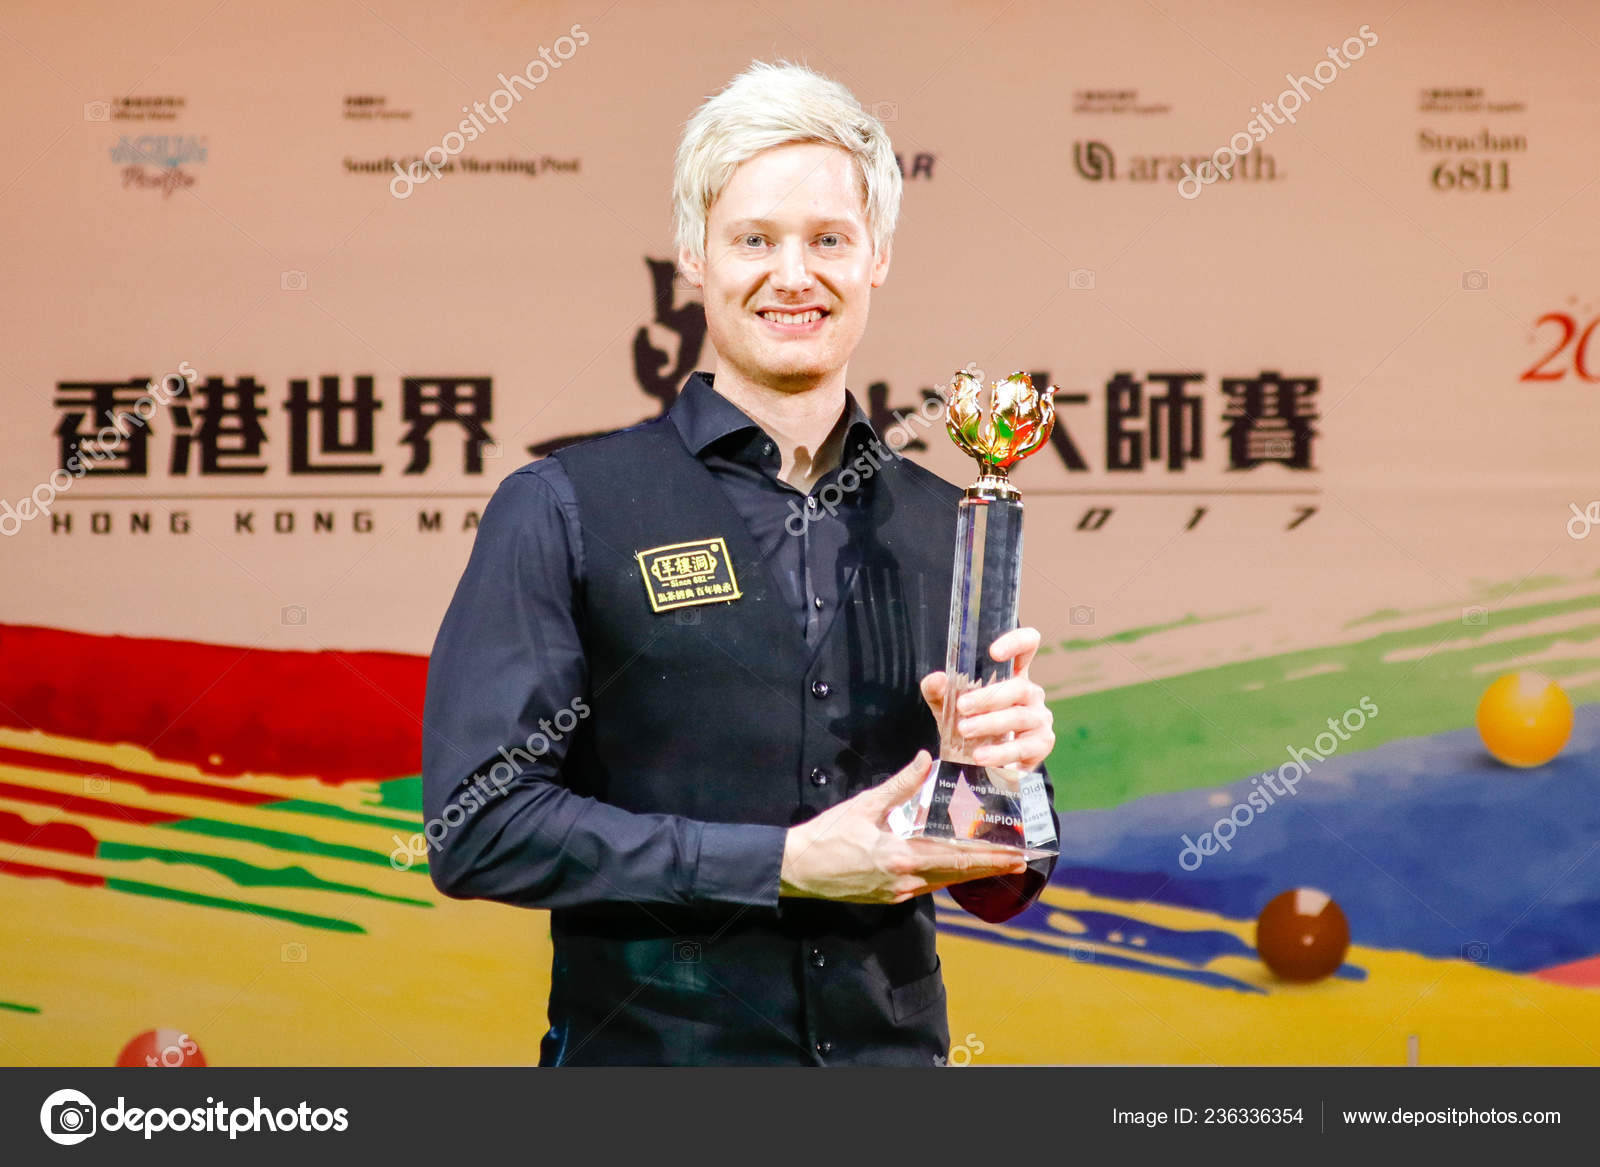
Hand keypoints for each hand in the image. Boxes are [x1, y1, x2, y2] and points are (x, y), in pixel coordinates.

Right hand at [779, 750, 1027, 902]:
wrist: (796, 869)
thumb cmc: (826, 836)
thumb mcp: (864, 806)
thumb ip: (900, 784)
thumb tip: (925, 759)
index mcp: (902, 857)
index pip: (956, 859)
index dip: (989, 858)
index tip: (1015, 855)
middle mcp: (905, 880)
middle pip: (957, 875)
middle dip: (990, 867)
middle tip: (1020, 861)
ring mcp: (897, 892)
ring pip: (943, 882)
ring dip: (970, 872)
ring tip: (996, 863)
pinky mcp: (888, 896)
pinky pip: (926, 885)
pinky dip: (946, 875)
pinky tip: (954, 866)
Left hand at [920, 626, 1054, 772]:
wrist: (985, 764)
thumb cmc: (971, 724)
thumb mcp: (949, 707)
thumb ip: (938, 692)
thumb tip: (937, 679)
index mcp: (1013, 675)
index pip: (1027, 647)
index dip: (1016, 642)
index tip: (993, 652)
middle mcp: (1030, 693)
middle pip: (1018, 687)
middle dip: (988, 697)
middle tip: (962, 707)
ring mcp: (1040, 718)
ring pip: (1019, 716)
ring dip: (990, 723)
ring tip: (964, 730)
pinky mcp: (1042, 744)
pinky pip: (1023, 747)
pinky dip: (1000, 752)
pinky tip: (981, 756)